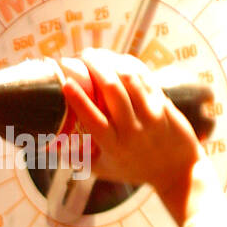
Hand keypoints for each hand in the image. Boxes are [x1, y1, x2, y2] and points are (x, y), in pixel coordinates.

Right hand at [59, 49, 204, 197]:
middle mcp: (132, 130)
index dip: (79, 101)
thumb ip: (77, 157)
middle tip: (82, 56)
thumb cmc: (135, 169)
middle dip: (94, 67)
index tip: (66, 83)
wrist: (178, 171)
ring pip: (130, 79)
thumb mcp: (103, 169)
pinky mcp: (164, 105)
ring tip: (97, 54)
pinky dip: (130, 64)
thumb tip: (48, 146)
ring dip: (111, 61)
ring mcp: (151, 116)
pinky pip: (146, 77)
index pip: (94, 120)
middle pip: (112, 90)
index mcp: (113, 147)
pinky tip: (118, 58)